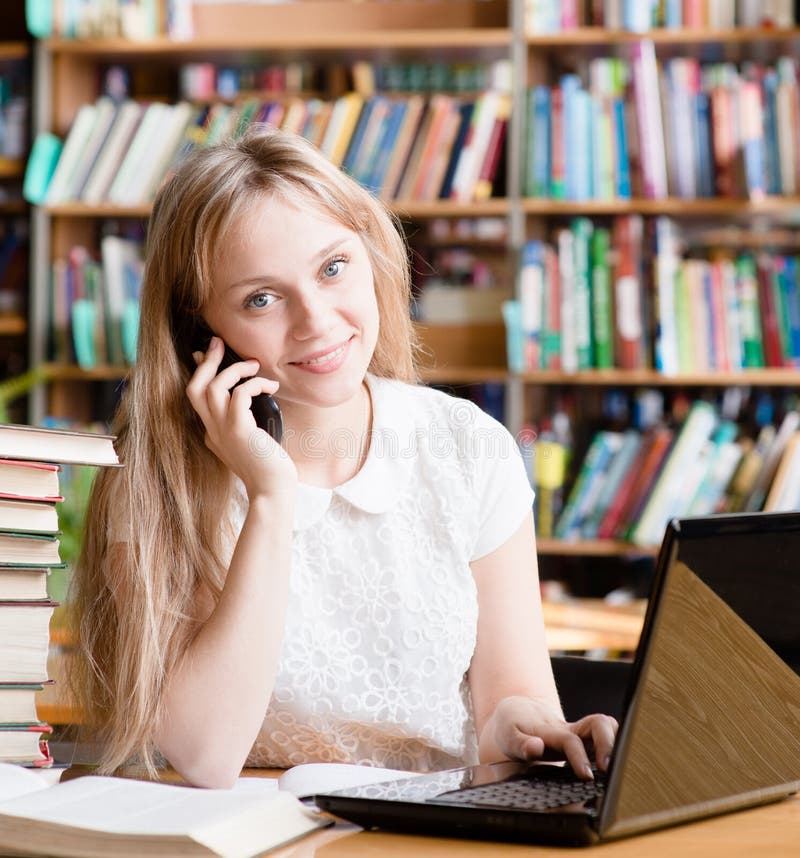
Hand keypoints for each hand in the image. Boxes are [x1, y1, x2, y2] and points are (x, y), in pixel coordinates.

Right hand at [185, 336, 296, 498]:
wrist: (272, 492)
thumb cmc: (269, 469)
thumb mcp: (250, 443)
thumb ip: (242, 425)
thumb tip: (245, 401)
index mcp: (213, 432)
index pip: (196, 397)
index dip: (200, 372)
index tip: (207, 354)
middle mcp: (212, 430)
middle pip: (196, 387)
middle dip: (207, 361)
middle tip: (219, 342)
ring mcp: (223, 431)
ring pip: (213, 387)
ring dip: (233, 369)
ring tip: (254, 365)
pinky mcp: (240, 430)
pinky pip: (240, 394)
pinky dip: (254, 384)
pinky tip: (270, 386)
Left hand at [484, 695, 617, 779]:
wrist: (516, 709)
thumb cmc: (512, 726)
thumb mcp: (508, 736)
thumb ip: (521, 744)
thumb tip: (537, 748)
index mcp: (550, 731)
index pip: (570, 741)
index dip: (580, 756)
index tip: (587, 775)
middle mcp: (569, 728)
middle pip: (598, 724)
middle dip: (608, 743)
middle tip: (609, 769)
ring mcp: (579, 731)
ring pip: (605, 725)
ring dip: (617, 740)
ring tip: (619, 766)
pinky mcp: (584, 737)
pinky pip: (605, 732)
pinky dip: (616, 743)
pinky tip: (617, 763)